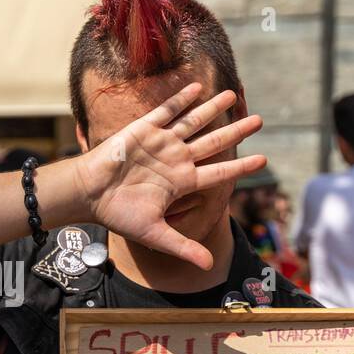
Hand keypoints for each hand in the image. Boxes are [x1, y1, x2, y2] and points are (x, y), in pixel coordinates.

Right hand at [72, 83, 265, 267]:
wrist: (89, 195)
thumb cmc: (119, 215)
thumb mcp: (155, 234)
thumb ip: (184, 247)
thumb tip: (210, 266)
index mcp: (181, 182)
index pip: (219, 172)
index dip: (241, 166)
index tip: (264, 160)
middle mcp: (175, 160)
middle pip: (213, 141)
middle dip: (236, 131)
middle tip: (260, 121)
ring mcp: (161, 143)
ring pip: (194, 121)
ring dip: (213, 108)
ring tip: (234, 94)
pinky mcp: (143, 129)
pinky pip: (167, 111)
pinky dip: (182, 99)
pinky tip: (198, 86)